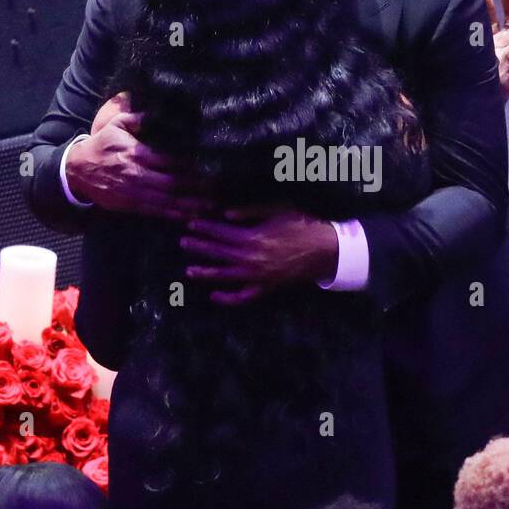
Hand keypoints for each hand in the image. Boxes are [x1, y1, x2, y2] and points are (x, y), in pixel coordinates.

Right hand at [65, 92, 211, 219]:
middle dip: (196, 187)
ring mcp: (134, 192)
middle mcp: (137, 174)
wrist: (76, 170)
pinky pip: (156, 212)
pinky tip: (190, 216)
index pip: (169, 160)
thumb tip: (158, 112)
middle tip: (218, 189)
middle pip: (173, 183)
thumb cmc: (101, 144)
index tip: (210, 165)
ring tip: (211, 206)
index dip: (191, 164)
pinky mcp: (130, 205)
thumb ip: (138, 118)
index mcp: (136, 153)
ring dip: (190, 205)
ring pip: (167, 201)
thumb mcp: (116, 125)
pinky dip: (174, 215)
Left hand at [180, 206, 338, 304]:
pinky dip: (227, 299)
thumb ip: (250, 211)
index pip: (220, 232)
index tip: (190, 224)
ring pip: (225, 277)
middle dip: (199, 248)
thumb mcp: (278, 209)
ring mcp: (257, 277)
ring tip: (189, 271)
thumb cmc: (303, 225)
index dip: (204, 227)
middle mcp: (251, 259)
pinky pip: (243, 297)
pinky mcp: (266, 289)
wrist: (326, 250)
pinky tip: (214, 296)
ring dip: (206, 274)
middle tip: (183, 243)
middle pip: (218, 253)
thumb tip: (225, 214)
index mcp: (253, 238)